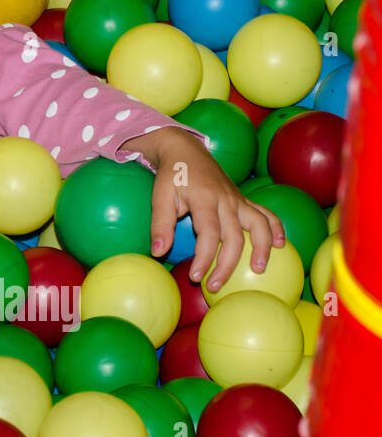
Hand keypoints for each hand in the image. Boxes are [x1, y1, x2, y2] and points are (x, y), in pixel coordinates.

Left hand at [126, 127, 285, 292]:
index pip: (209, 234)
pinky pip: (265, 213)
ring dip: (262, 247)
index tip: (195, 276)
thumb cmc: (171, 176)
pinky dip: (276, 227)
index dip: (204, 258)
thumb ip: (160, 224)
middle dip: (226, 264)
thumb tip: (158, 252)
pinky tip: (279, 245)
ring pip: (259, 224)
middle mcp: (226, 200)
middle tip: (214, 286)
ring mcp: (238, 199)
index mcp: (204, 199)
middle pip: (234, 236)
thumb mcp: (159, 197)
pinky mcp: (243, 199)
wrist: (185, 150)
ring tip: (259, 269)